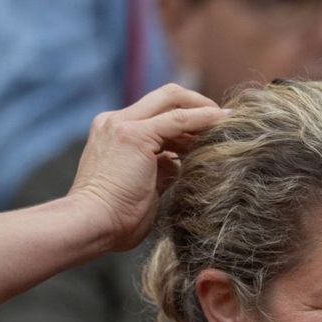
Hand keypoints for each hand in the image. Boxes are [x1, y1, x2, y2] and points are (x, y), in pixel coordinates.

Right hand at [68, 84, 227, 252]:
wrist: (91, 224)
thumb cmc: (116, 218)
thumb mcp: (144, 185)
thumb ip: (160, 168)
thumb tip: (179, 163)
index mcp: (114, 132)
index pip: (157, 112)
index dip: (189, 118)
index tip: (213, 131)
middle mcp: (115, 122)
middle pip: (166, 97)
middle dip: (199, 104)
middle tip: (226, 121)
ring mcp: (122, 125)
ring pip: (173, 101)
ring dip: (205, 112)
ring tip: (230, 127)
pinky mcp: (134, 135)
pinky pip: (178, 119)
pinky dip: (204, 118)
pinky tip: (225, 121)